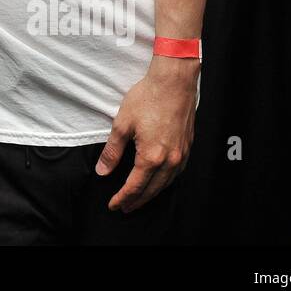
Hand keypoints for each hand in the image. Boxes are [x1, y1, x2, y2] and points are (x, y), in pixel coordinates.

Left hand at [95, 55, 197, 212]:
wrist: (173, 82)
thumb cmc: (147, 98)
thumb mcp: (122, 124)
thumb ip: (112, 151)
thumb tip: (103, 171)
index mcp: (151, 156)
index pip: (135, 187)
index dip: (122, 198)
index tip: (113, 205)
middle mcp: (169, 160)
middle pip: (152, 190)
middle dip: (137, 201)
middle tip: (125, 207)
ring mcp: (181, 154)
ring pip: (166, 184)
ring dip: (151, 194)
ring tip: (139, 198)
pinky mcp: (187, 147)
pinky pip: (176, 173)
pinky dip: (165, 181)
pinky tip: (159, 180)